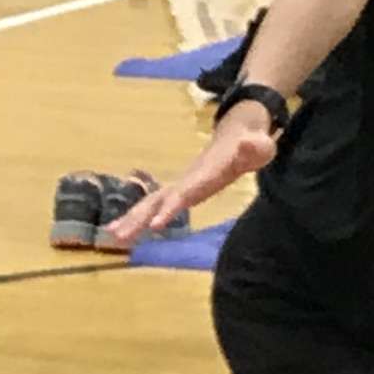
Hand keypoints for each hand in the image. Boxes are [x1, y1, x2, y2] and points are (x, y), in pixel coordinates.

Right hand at [106, 103, 275, 243]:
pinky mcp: (178, 192)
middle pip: (157, 200)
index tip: (154, 225)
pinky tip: (123, 232)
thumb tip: (250, 145)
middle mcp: (185, 181)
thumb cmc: (252, 146)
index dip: (170, 208)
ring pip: (150, 204)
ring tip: (113, 236)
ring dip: (131, 220)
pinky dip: (136, 219)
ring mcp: (179, 186)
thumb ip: (256, 148)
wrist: (237, 137)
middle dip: (138, 218)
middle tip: (118, 236)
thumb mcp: (260, 147)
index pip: (184, 193)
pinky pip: (153, 208)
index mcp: (203, 175)